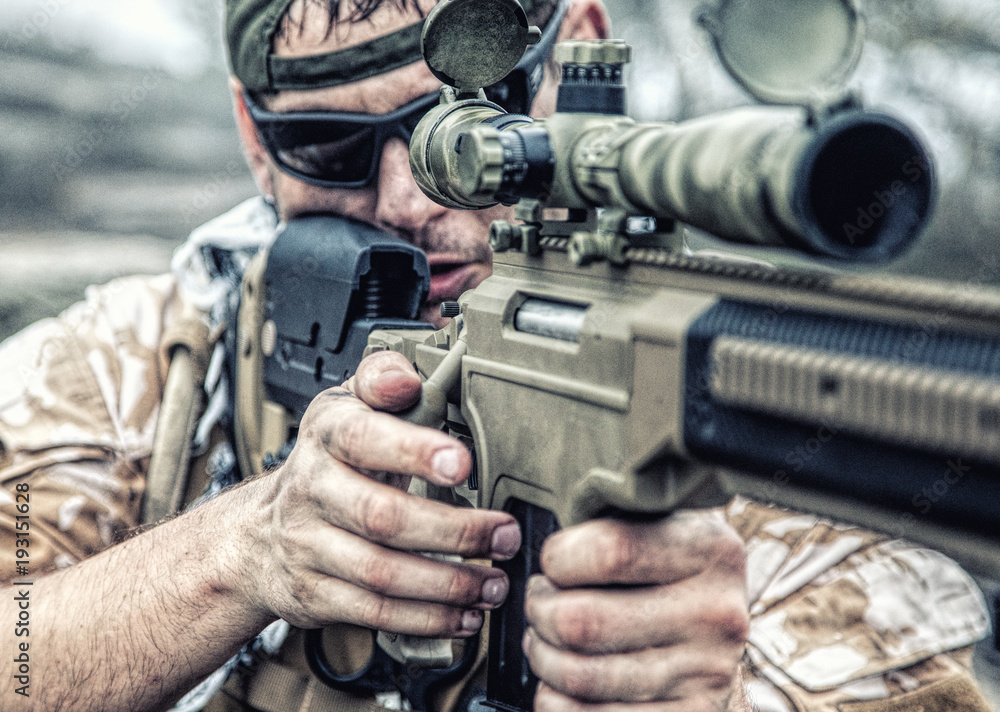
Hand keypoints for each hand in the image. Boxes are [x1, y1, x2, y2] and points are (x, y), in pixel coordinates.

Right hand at [244, 350, 520, 636]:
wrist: (257, 534)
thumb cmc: (326, 462)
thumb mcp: (347, 406)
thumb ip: (381, 380)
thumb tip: (406, 378)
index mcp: (327, 434)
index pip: (364, 438)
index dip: (414, 451)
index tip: (462, 462)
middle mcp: (312, 489)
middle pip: (383, 516)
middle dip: (454, 531)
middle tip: (503, 536)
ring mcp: (310, 546)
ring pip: (382, 572)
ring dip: (449, 583)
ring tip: (494, 582)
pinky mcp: (315, 595)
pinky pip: (375, 612)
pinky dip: (427, 618)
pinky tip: (464, 614)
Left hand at [524, 511, 748, 711]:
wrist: (719, 641)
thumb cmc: (672, 576)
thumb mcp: (664, 529)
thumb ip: (616, 521)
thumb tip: (539, 525)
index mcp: (710, 550)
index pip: (608, 551)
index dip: (558, 558)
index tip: (554, 562)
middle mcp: (717, 613)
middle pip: (582, 621)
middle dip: (540, 611)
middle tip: (539, 603)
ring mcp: (705, 674)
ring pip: (580, 674)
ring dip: (543, 657)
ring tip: (544, 640)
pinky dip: (554, 700)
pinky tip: (560, 680)